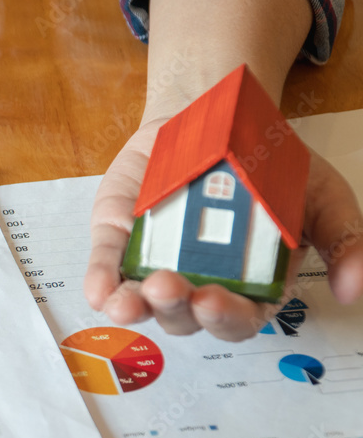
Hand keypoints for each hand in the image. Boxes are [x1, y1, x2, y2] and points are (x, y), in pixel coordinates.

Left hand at [84, 118, 362, 340]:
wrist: (218, 117)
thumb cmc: (270, 166)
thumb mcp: (319, 196)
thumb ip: (343, 242)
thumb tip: (354, 290)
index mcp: (246, 287)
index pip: (236, 320)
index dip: (224, 319)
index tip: (214, 301)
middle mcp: (197, 284)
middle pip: (183, 318)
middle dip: (175, 307)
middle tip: (170, 287)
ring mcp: (152, 264)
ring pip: (140, 302)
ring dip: (133, 307)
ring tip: (128, 301)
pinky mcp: (118, 242)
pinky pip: (106, 269)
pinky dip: (100, 282)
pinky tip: (99, 292)